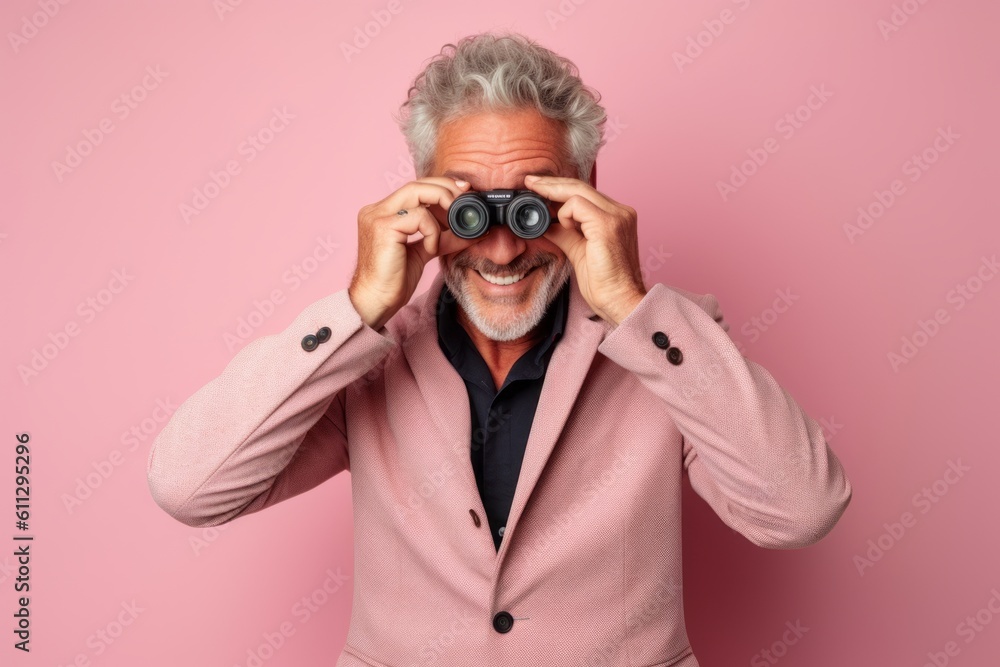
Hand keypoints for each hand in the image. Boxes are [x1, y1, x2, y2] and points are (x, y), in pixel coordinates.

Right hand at [349, 178, 475, 329]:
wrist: (376, 301)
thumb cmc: (393, 280)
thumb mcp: (424, 251)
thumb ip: (442, 237)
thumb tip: (470, 230)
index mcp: (383, 212)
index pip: (415, 188)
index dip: (440, 186)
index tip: (462, 191)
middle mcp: (376, 209)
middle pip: (416, 184)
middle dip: (445, 188)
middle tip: (464, 199)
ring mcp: (377, 216)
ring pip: (417, 192)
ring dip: (442, 207)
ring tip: (449, 229)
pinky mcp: (382, 227)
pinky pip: (419, 217)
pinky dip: (433, 231)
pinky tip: (430, 249)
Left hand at [525, 175, 646, 324]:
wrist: (620, 301)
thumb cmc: (606, 284)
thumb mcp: (578, 251)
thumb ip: (564, 233)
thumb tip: (545, 224)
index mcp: (616, 216)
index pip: (585, 193)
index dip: (559, 188)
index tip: (538, 187)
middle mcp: (620, 212)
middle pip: (580, 186)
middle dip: (551, 183)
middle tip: (530, 182)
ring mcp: (617, 216)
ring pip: (578, 190)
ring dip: (555, 198)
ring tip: (544, 214)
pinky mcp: (607, 224)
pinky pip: (577, 205)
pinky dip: (564, 215)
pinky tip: (564, 229)